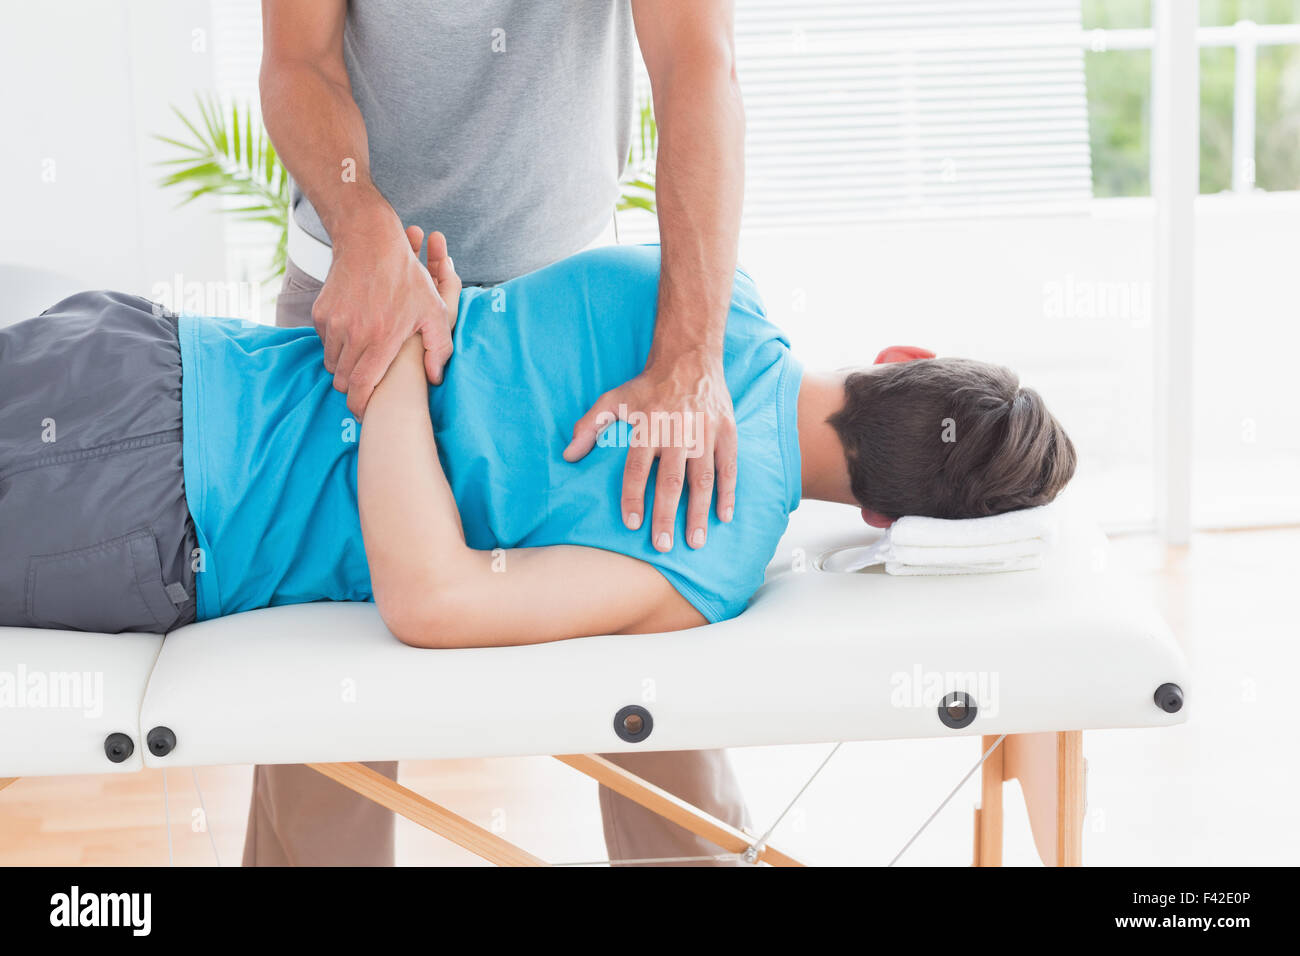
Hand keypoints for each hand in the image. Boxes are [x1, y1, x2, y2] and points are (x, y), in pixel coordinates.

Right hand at [311, 213, 454, 416]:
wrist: (370, 241)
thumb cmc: (408, 278)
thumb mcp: (435, 311)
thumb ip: (439, 348)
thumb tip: (435, 379)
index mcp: (381, 340)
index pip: (361, 388)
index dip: (360, 406)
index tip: (364, 414)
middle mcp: (353, 335)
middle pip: (343, 380)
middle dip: (354, 388)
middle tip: (367, 386)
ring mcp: (333, 324)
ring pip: (332, 363)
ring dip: (345, 366)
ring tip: (364, 358)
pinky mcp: (321, 313)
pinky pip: (326, 343)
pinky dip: (337, 345)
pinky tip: (355, 335)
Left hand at [564, 349, 736, 552]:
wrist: (689, 356)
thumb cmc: (648, 384)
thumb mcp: (614, 399)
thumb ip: (590, 427)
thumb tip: (568, 455)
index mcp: (648, 426)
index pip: (638, 468)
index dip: (633, 496)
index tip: (632, 523)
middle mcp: (677, 432)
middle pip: (671, 480)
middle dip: (666, 515)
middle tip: (662, 545)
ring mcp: (704, 433)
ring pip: (702, 479)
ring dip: (698, 512)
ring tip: (694, 541)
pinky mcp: (726, 431)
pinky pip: (728, 467)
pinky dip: (728, 492)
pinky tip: (723, 517)